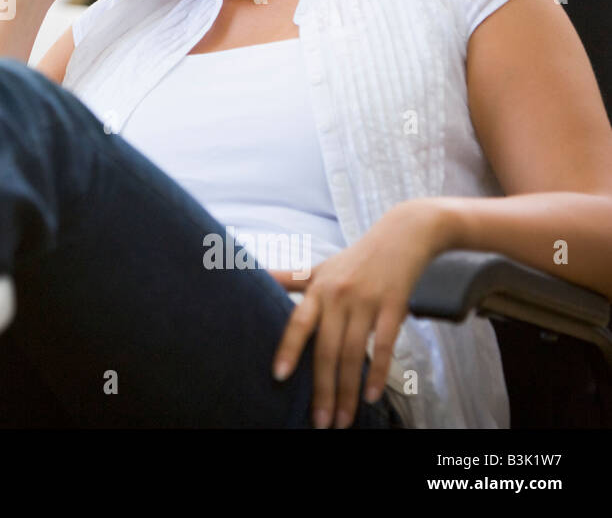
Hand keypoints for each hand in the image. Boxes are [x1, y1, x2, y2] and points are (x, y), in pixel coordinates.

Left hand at [267, 198, 450, 427]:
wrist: (402, 235)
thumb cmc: (355, 259)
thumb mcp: (320, 267)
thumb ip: (290, 279)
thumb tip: (255, 276)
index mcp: (317, 288)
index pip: (298, 322)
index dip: (287, 348)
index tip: (278, 377)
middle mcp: (338, 296)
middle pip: (327, 349)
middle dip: (322, 388)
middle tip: (319, 421)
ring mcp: (367, 302)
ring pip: (355, 354)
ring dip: (348, 391)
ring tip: (343, 419)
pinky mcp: (394, 307)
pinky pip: (386, 346)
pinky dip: (379, 373)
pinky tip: (373, 396)